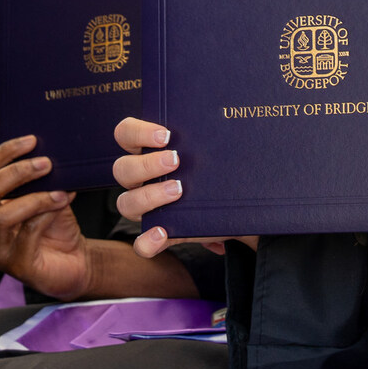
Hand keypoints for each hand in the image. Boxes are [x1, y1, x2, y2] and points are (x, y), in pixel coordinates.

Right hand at [0, 133, 93, 298]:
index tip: (31, 140)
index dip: (2, 154)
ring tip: (60, 188)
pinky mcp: (18, 268)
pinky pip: (26, 235)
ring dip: (33, 197)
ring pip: (1, 216)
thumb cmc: (55, 225)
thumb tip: (41, 145)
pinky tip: (62, 202)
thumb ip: (36, 175)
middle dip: (15, 173)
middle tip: (46, 163)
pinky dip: (46, 215)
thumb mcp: (44, 193)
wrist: (77, 261)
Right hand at [110, 118, 255, 258]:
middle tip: (176, 160)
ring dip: (149, 196)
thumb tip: (245, 124)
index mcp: (149, 152)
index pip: (125, 135)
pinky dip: (147, 240)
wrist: (240, 208)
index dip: (137, 132)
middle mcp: (142, 180)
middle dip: (147, 164)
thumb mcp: (222, 154)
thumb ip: (225, 140)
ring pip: (126, 203)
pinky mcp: (160, 236)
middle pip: (122, 170)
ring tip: (179, 191)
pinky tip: (163, 232)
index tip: (166, 134)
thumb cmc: (223, 174)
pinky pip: (141, 244)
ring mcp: (148, 209)